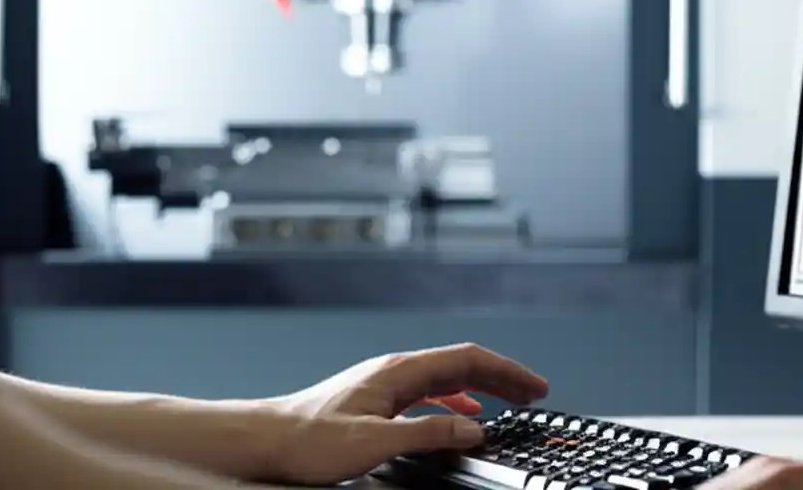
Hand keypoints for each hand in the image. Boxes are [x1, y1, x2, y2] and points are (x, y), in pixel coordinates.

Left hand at [259, 343, 548, 484]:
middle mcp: (397, 371)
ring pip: (449, 379)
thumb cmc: (310, 440)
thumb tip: (474, 430)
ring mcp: (387, 384)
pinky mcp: (379, 401)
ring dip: (485, 389)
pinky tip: (464, 419)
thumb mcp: (375, 441)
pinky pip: (431, 394)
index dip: (507, 372)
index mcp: (400, 372)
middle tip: (535, 393)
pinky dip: (458, 403)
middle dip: (504, 377)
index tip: (535, 387)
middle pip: (464, 365)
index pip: (469, 360)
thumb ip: (429, 434)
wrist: (267, 440)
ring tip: (511, 403)